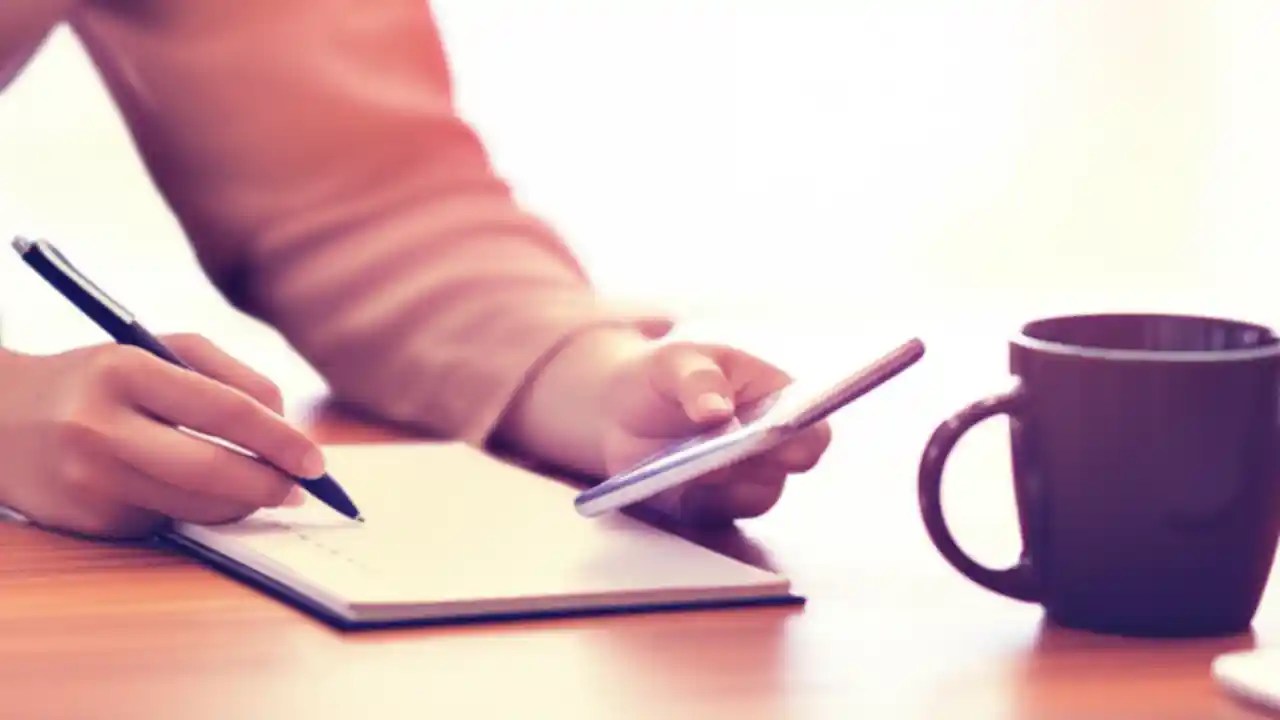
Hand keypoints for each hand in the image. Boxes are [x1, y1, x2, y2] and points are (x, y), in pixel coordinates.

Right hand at [0, 335, 324, 538]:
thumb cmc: (100, 378)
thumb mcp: (157, 350)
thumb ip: (230, 377)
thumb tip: (286, 426)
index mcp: (124, 372)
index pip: (224, 410)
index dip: (280, 439)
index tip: (317, 461)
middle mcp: (100, 429)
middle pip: (212, 470)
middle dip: (270, 484)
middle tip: (303, 489)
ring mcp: (90, 482)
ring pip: (196, 507)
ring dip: (243, 503)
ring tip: (264, 488)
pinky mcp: (88, 522)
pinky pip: (168, 521)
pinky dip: (197, 510)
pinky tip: (195, 492)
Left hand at [600, 340, 831, 523]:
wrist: (618, 407)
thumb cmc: (661, 375)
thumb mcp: (675, 362)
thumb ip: (699, 381)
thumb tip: (718, 411)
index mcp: (775, 399)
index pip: (812, 429)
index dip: (804, 439)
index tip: (773, 438)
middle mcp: (769, 444)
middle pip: (786, 470)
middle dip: (754, 462)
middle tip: (718, 452)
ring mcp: (743, 477)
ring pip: (754, 497)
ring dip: (723, 485)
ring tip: (688, 464)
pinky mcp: (712, 503)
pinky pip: (717, 514)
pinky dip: (697, 501)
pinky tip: (674, 482)